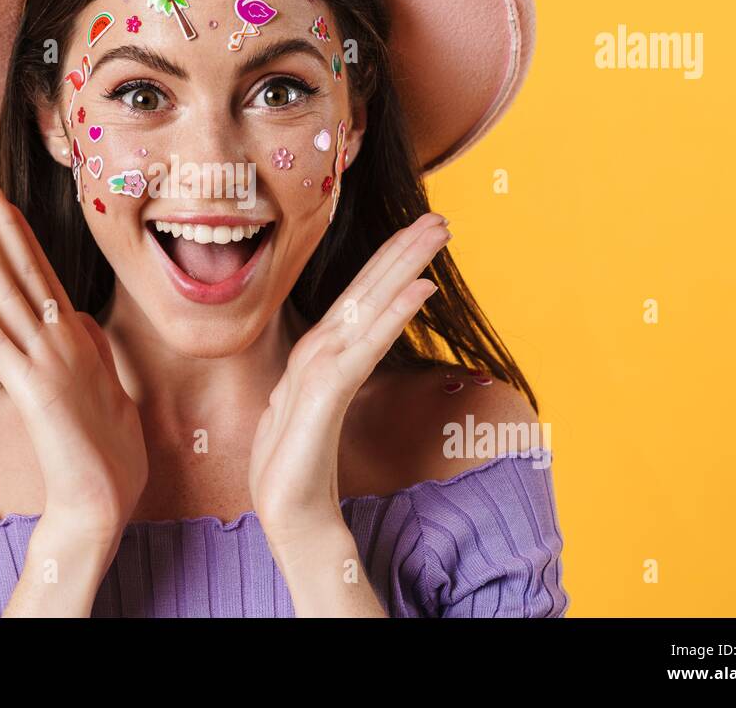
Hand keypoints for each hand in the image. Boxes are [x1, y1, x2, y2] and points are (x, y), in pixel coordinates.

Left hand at [0, 179, 148, 543]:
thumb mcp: (106, 389)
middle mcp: (66, 339)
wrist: (103, 501)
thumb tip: (81, 319)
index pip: (45, 274)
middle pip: (27, 270)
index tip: (1, 204)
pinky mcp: (34, 389)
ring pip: (9, 294)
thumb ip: (95, 352)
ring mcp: (50, 361)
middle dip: (1, 225)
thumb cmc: (107, 455)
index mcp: (80, 338)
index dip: (21, 237)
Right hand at [248, 212, 450, 544]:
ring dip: (402, 264)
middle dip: (402, 250)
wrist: (294, 519)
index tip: (423, 235)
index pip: (359, 298)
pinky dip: (393, 313)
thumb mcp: (319, 409)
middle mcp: (317, 352)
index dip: (390, 263)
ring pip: (367, 305)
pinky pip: (367, 345)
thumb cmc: (303, 467)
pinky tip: (421, 288)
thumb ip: (329, 376)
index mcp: (318, 354)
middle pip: (364, 289)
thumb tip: (342, 354)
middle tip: (441, 217)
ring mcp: (319, 370)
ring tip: (437, 233)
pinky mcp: (325, 393)